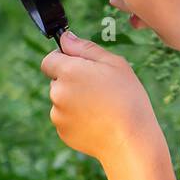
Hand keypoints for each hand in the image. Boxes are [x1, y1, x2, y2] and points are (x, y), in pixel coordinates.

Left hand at [39, 30, 160, 163]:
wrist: (130, 141)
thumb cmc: (128, 99)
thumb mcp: (114, 64)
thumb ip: (86, 48)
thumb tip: (65, 38)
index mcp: (68, 71)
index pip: (49, 60)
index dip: (63, 60)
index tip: (79, 66)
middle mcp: (57, 92)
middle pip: (57, 80)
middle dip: (72, 81)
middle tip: (100, 89)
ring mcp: (57, 114)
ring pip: (61, 100)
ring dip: (75, 101)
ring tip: (102, 108)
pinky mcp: (62, 132)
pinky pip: (66, 119)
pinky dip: (77, 119)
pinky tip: (98, 122)